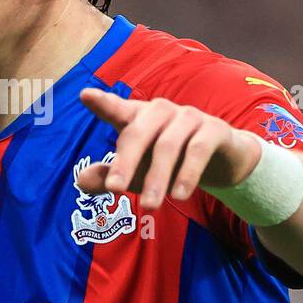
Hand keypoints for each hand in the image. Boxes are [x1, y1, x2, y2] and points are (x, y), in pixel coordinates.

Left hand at [76, 88, 261, 209]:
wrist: (223, 159)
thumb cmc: (170, 162)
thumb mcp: (138, 172)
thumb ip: (110, 176)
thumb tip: (80, 181)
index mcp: (138, 117)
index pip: (117, 109)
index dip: (103, 103)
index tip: (85, 95)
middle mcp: (161, 112)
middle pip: (137, 133)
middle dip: (125, 163)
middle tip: (114, 190)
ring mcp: (188, 117)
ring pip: (167, 146)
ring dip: (157, 178)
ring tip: (149, 206)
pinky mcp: (214, 129)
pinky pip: (197, 150)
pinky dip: (187, 174)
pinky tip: (180, 196)